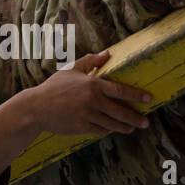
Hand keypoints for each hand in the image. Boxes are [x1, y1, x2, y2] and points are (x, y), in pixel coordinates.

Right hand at [22, 50, 150, 136]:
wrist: (37, 107)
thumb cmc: (54, 86)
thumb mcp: (72, 69)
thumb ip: (91, 61)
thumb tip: (108, 53)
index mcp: (93, 84)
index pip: (120, 90)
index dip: (136, 95)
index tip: (148, 99)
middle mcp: (93, 101)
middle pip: (121, 111)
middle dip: (135, 118)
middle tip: (146, 122)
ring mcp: (88, 115)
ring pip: (112, 124)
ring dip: (124, 127)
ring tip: (132, 128)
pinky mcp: (82, 127)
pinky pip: (101, 131)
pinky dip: (108, 130)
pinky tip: (113, 129)